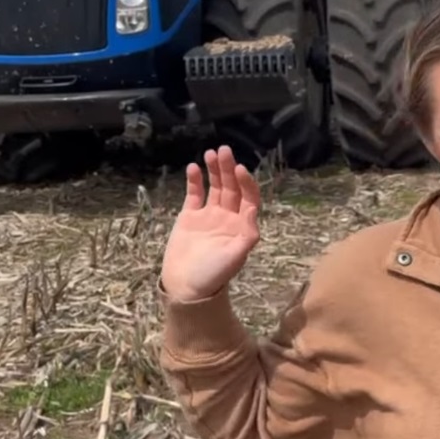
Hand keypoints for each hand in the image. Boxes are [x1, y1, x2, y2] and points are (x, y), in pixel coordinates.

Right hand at [160, 146, 261, 301]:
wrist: (186, 287)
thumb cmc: (213, 275)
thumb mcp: (235, 257)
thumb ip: (247, 234)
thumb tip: (253, 209)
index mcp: (242, 226)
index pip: (249, 198)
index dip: (246, 183)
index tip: (239, 169)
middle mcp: (228, 218)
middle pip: (231, 188)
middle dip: (228, 169)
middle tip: (223, 151)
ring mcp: (209, 216)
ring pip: (214, 187)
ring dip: (214, 171)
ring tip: (210, 153)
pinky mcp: (190, 217)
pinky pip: (194, 195)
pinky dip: (194, 181)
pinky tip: (192, 167)